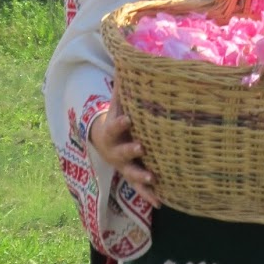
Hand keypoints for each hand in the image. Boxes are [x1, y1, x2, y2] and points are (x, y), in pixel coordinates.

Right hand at [88, 83, 159, 206]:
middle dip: (131, 150)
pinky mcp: (131, 177)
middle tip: (141, 148)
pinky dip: (148, 195)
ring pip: (131, 173)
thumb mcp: (116, 105)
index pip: (115, 125)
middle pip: (122, 151)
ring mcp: (123, 166)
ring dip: (141, 177)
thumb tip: (126, 60)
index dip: (121, 122)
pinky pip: (139, 189)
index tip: (129, 118)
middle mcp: (116, 151)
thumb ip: (121, 88)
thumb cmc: (116, 120)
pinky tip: (160, 203)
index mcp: (112, 131)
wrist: (103, 143)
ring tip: (152, 179)